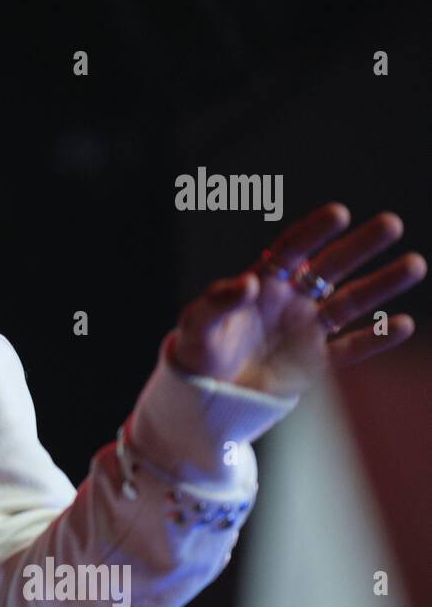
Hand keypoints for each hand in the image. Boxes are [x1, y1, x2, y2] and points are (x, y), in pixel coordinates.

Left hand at [169, 203, 426, 397]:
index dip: (314, 232)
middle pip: (331, 267)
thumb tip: (248, 282)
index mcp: (262, 283)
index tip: (339, 213)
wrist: (203, 394)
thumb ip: (217, 302)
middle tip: (391, 223)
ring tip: (414, 264)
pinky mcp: (314, 364)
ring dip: (381, 284)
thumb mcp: (196, 324)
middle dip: (360, 246)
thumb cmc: (197, 351)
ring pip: (350, 303)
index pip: (292, 250)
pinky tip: (400, 325)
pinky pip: (349, 349)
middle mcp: (291, 301)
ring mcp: (305, 331)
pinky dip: (374, 339)